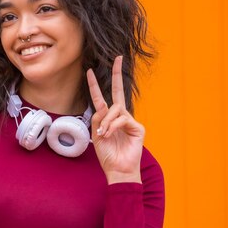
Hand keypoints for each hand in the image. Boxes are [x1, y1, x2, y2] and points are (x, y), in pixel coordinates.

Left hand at [87, 56, 143, 183]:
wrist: (117, 169)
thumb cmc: (107, 154)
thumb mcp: (96, 134)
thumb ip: (97, 119)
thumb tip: (102, 106)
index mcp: (107, 118)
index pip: (101, 98)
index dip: (95, 85)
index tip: (89, 71)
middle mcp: (120, 116)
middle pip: (118, 91)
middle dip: (117, 74)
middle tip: (117, 58)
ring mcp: (130, 121)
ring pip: (116, 109)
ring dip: (106, 121)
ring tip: (103, 134)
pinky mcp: (138, 127)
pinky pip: (122, 119)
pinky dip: (112, 126)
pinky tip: (109, 135)